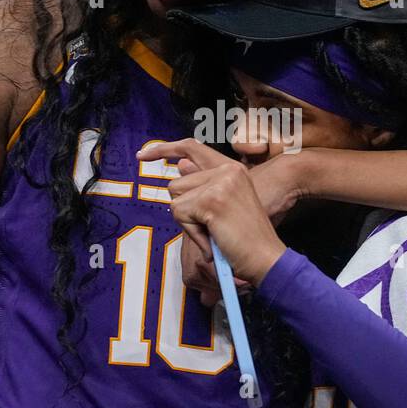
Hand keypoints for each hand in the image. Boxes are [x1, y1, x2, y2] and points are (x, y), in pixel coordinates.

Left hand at [137, 138, 306, 222]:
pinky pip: (180, 213)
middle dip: (186, 211)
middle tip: (211, 227)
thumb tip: (181, 164)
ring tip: (214, 232)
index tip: (141, 155)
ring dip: (189, 223)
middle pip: (177, 184)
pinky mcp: (211, 200)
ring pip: (176, 199)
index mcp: (232, 168)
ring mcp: (220, 184)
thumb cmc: (245, 239)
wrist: (265, 258)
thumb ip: (203, 185)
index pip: (190, 149)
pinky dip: (192, 233)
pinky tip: (213, 239)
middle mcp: (227, 170)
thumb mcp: (224, 206)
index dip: (164, 150)